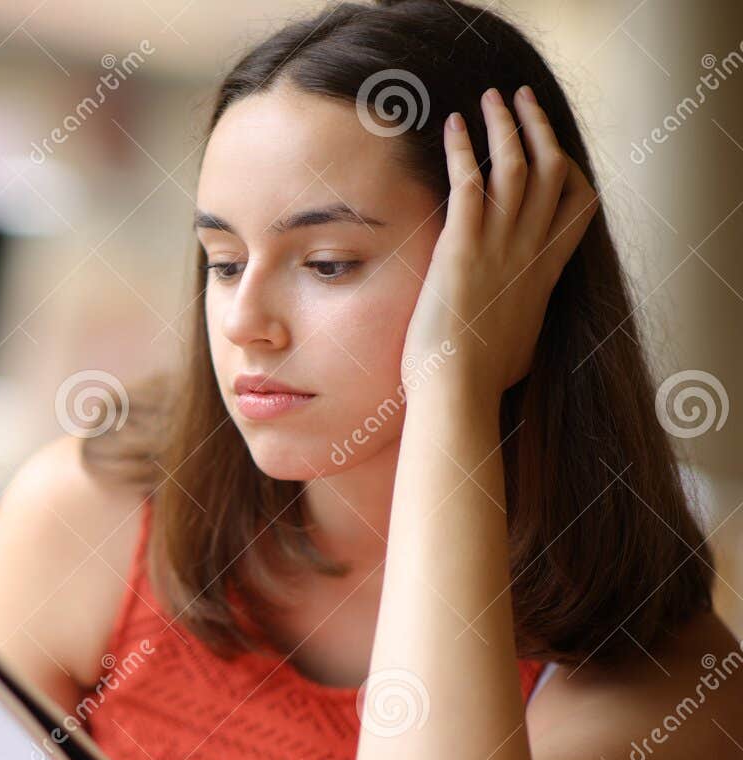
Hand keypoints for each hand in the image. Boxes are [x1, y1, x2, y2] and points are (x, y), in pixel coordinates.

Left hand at [401, 86, 598, 404]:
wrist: (458, 392)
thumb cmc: (479, 382)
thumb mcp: (519, 348)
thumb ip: (521, 325)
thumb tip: (512, 333)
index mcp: (544, 275)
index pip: (577, 207)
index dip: (572, 172)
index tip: (559, 153)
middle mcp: (528, 253)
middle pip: (552, 171)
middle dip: (540, 127)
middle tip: (524, 101)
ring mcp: (498, 247)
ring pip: (516, 166)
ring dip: (507, 125)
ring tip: (493, 97)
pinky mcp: (462, 248)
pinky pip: (469, 183)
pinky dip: (463, 148)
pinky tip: (453, 125)